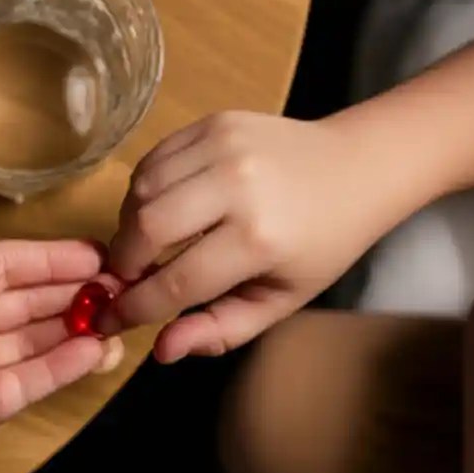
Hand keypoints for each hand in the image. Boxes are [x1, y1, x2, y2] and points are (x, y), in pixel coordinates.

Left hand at [0, 240, 122, 472]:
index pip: (8, 267)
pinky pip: (37, 379)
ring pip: (41, 338)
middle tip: (121, 286)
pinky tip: (96, 354)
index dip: (52, 259)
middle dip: (76, 290)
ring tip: (120, 319)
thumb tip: (3, 261)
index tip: (96, 255)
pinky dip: (67, 366)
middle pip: (31, 300)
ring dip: (79, 327)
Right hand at [103, 111, 422, 362]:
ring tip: (146, 246)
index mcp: (259, 239)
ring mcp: (223, 145)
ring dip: (130, 225)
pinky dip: (144, 191)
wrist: (358, 167)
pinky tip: (161, 210)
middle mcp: (238, 185)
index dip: (136, 306)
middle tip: (128, 279)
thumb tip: (162, 350)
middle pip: (146, 228)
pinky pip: (152, 160)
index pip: (175, 281)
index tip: (115, 318)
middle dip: (124, 262)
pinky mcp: (214, 122)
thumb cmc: (320, 244)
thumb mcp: (279, 300)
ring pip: (141, 190)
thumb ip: (220, 330)